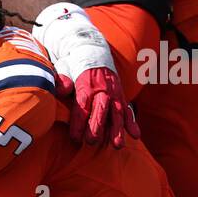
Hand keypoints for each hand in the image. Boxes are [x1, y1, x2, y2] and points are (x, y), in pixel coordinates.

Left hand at [34, 2, 140, 147]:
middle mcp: (102, 89)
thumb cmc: (72, 66)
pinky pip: (127, 110)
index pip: (82, 106)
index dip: (79, 122)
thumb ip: (62, 80)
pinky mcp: (120, 95)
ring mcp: (114, 92)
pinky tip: (135, 136)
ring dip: (117, 130)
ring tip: (117, 146)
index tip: (75, 137)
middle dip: (97, 127)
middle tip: (92, 142)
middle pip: (101, 110)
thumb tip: (62, 90)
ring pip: (117, 113)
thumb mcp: (62, 69)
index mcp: (86, 84)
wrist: (91, 51)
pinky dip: (132, 123)